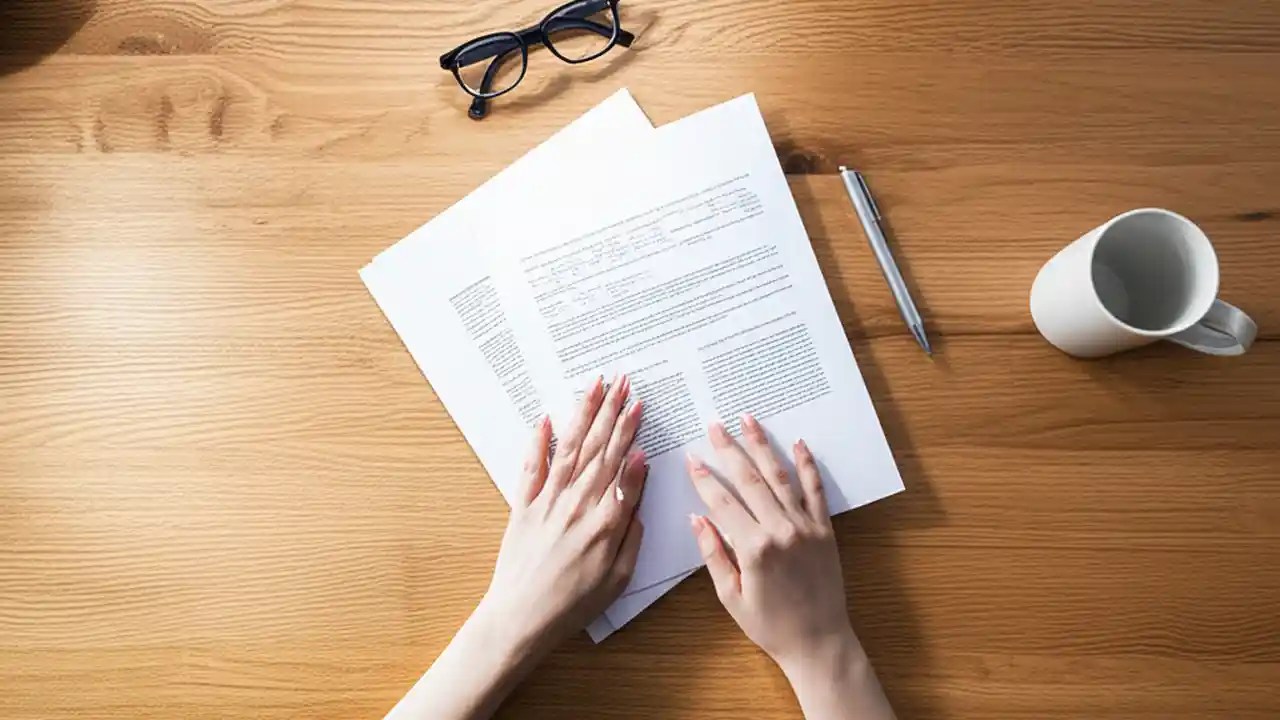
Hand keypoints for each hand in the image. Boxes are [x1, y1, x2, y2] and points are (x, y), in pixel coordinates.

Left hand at [482, 374, 646, 653]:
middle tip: (624, 381)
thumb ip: (632, 530)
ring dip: (585, 414)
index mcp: (606, 522)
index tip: (640, 406)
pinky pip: (532, 466)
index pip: (625, 467)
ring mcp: (548, 501)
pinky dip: (539, 440)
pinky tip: (547, 417)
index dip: (633, 434)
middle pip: (600, 448)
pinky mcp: (523, 506)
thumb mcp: (619, 577)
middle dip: (614, 412)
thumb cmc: (574, 604)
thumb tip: (638, 485)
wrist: (520, 618)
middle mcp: (577, 503)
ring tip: (596, 386)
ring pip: (571, 448)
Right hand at [686, 414, 850, 666]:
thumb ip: (713, 554)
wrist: (818, 641)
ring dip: (762, 446)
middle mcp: (780, 530)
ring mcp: (805, 527)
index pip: (722, 501)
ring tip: (748, 421)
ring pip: (780, 477)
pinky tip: (798, 443)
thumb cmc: (770, 625)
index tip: (691, 458)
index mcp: (752, 548)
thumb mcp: (730, 596)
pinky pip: (815, 490)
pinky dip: (806, 465)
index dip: (704, 478)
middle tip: (714, 426)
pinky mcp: (824, 530)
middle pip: (748, 479)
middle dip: (729, 449)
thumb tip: (697, 518)